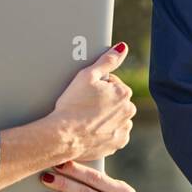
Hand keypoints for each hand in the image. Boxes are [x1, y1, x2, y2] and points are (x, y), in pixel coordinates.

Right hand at [50, 43, 136, 161]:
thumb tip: (122, 48)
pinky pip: (113, 133)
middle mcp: (128, 111)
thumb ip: (107, 60)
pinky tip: (91, 129)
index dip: (96, 86)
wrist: (63, 136)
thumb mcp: (87, 75)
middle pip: (115, 100)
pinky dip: (105, 131)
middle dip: (103, 101)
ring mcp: (124, 128)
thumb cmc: (73, 104)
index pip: (112, 83)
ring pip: (115, 117)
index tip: (85, 93)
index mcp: (124, 92)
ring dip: (105, 116)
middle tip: (84, 105)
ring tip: (86, 118)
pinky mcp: (117, 143)